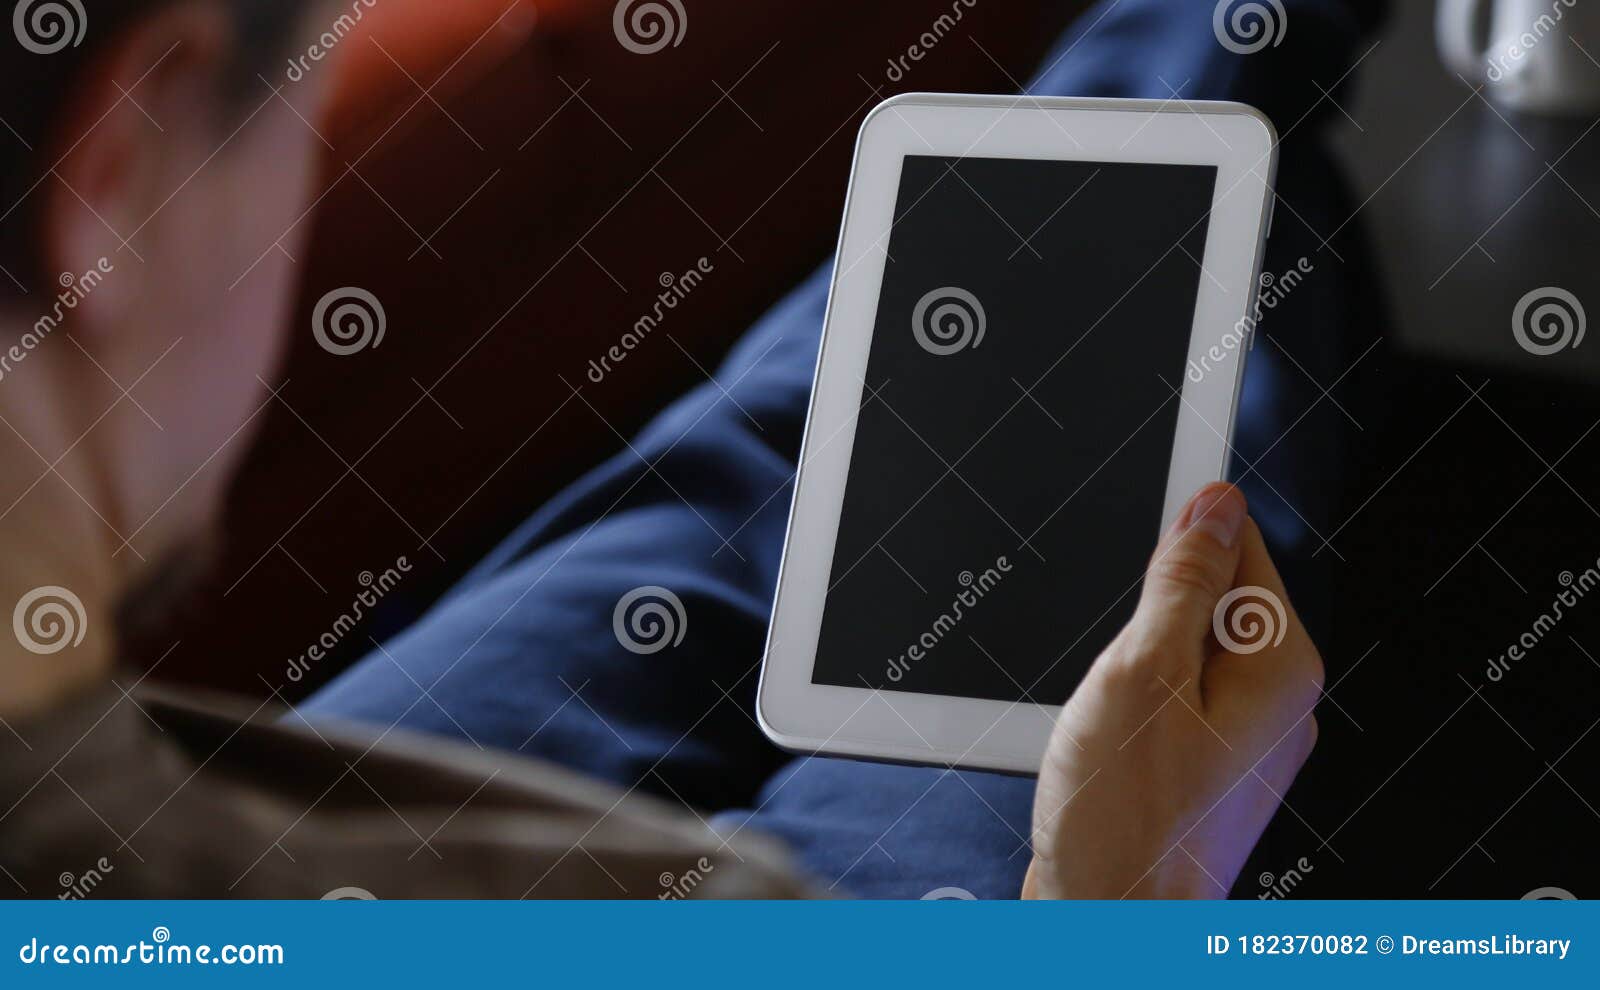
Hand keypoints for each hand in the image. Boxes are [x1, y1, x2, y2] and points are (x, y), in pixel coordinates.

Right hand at [1023, 483, 1323, 898]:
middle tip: (1116, 666)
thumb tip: (1214, 508)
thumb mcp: (1141, 671)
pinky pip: (1168, 703)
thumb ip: (1180, 582)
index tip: (1136, 553)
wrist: (1110, 922)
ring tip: (1108, 716)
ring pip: (1179, 656)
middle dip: (1146, 616)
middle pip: (1209, 603)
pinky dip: (1129, 707)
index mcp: (1279, 668)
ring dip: (1131, 666)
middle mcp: (1276, 704)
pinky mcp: (1204, 771)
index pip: (1241, 549)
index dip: (1178, 540)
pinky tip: (1106, 742)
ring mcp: (1242, 742)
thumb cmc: (1127, 817)